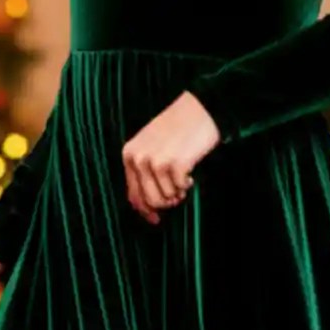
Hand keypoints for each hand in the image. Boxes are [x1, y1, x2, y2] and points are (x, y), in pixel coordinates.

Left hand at [122, 91, 219, 223]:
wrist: (199, 109)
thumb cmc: (178, 128)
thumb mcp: (151, 146)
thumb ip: (144, 172)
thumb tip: (147, 208)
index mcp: (129, 154)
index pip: (133, 194)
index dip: (144, 211)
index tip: (155, 220)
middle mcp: (138, 158)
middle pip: (149, 200)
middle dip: (165, 203)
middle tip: (178, 196)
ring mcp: (155, 161)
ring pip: (164, 198)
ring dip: (177, 193)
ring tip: (184, 180)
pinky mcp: (174, 163)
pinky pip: (179, 189)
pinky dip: (186, 185)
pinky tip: (190, 174)